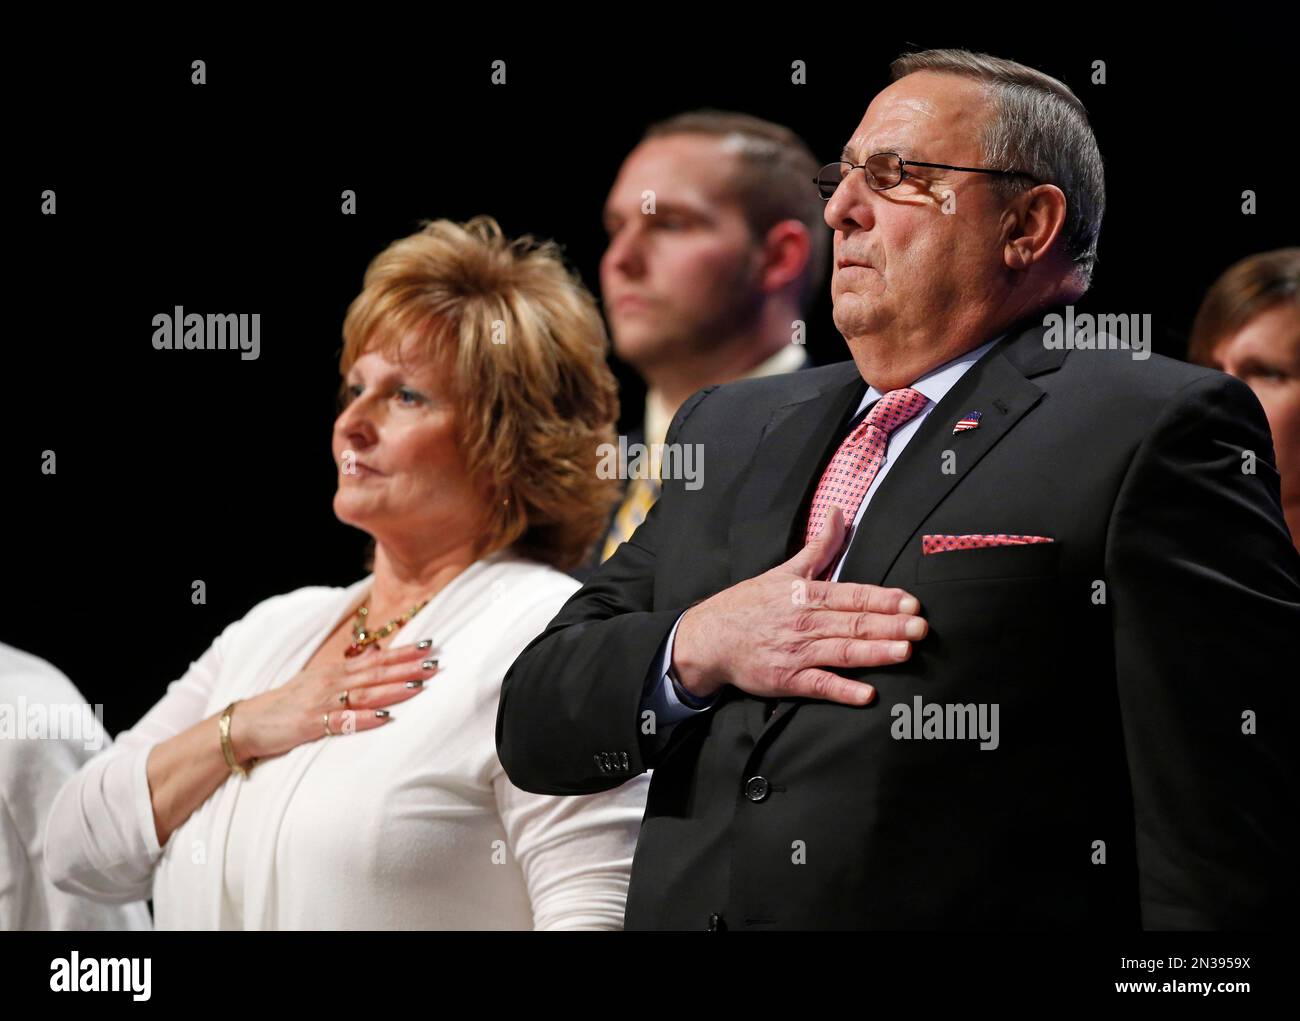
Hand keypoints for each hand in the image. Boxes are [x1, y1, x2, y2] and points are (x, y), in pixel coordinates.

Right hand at [228, 642, 438, 760]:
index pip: (376, 659)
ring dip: (392, 689)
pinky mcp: (311, 724)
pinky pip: (343, 721)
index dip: (404, 653)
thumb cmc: (287, 703)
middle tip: (434, 663)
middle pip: (375, 673)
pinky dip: (365, 718)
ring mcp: (322, 703)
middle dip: (407, 668)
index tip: (430, 645)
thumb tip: (376, 656)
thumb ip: (349, 671)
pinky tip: (385, 717)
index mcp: (335, 672)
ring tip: (418, 686)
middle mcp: (331, 682)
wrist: (247, 722)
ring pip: (363, 694)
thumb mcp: (318, 681)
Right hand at [671, 506, 925, 705]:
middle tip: (922, 628)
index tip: (911, 603)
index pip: (853, 595)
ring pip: (843, 652)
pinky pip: (819, 685)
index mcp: (807, 594)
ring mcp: (796, 652)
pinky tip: (866, 694)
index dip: (884, 599)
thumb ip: (820, 546)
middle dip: (890, 625)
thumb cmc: (750, 604)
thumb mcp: (785, 571)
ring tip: (904, 652)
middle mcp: (805, 622)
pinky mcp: (787, 679)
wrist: (710, 638)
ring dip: (875, 653)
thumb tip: (839, 514)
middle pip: (854, 623)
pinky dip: (843, 690)